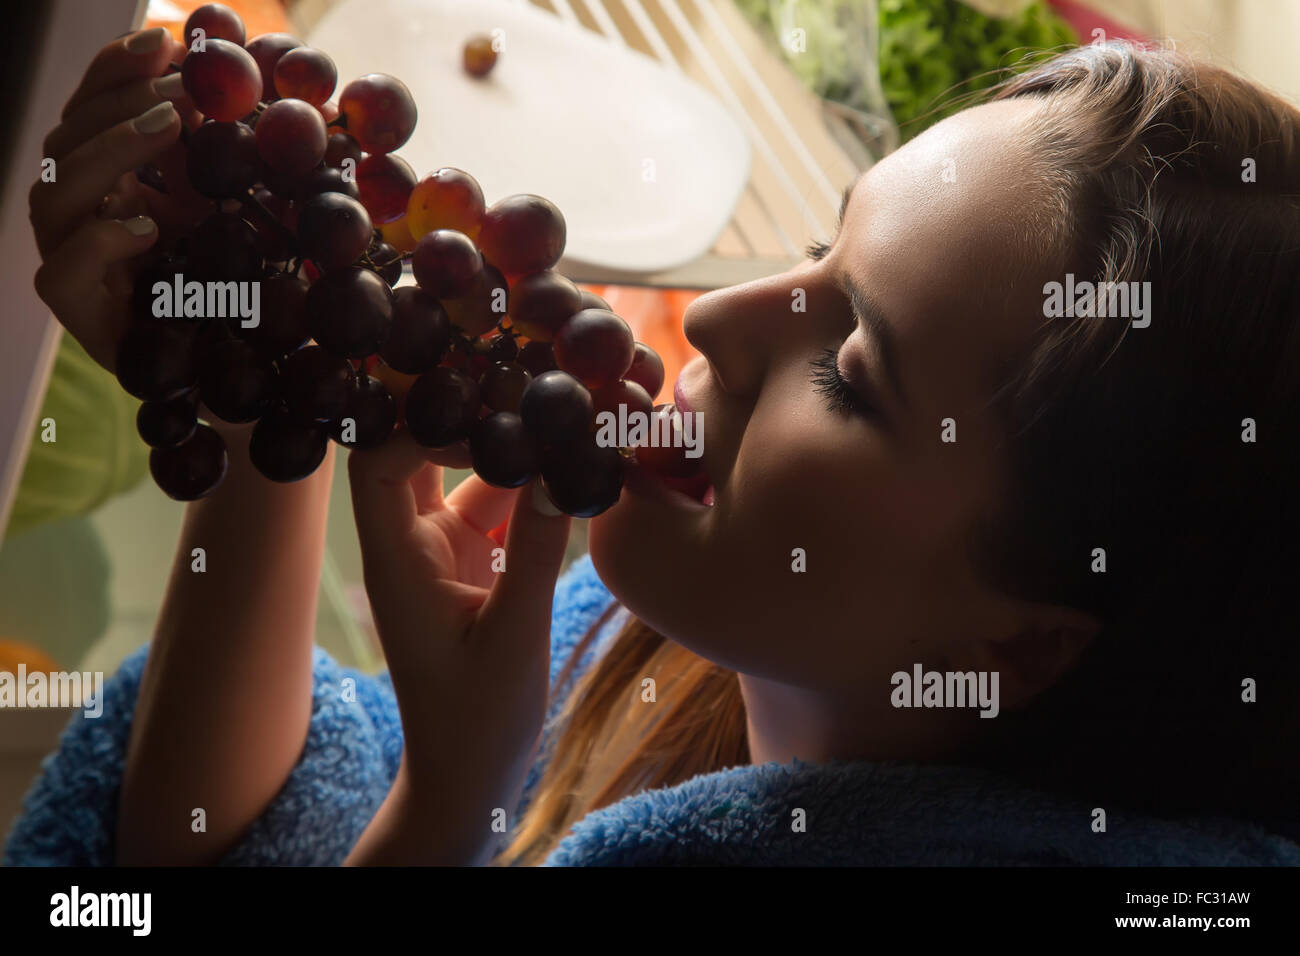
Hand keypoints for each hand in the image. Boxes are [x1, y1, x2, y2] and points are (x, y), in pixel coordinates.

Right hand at [30, 25, 207, 372]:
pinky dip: (101, 239)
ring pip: (55, 192)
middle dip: (121, 104)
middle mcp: (76, 210)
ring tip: (169, 128)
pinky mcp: (74, 308)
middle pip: (67, 140)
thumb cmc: (225, 280)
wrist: (229, 365)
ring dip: (111, 150)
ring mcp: (68, 257)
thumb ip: (214, 152)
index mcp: (103, 176)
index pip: (91, 109)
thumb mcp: (224, 204)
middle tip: (181, 91)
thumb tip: (232, 87)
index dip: (116, 70)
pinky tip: (143, 226)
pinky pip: (63, 267)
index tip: (164, 42)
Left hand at [346, 430, 570, 864]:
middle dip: (466, 418)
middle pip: (418, 453)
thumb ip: (535, 548)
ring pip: (462, 475)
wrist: (470, 771)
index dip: (423, 427)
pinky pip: (494, 505)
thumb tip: (561, 468)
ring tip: (556, 421)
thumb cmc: (477, 717)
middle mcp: (410, 545)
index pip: (380, 463)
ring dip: (505, 449)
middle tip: (526, 390)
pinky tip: (566, 467)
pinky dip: (527, 485)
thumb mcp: (515, 631)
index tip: (491, 420)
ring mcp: (440, 552)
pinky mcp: (470, 563)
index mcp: (397, 560)